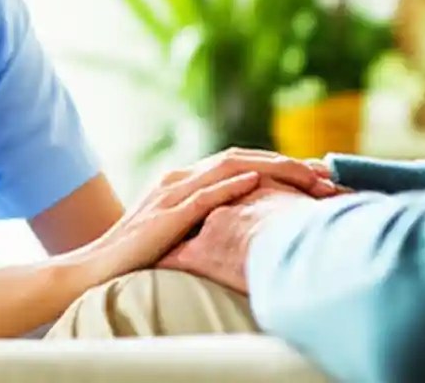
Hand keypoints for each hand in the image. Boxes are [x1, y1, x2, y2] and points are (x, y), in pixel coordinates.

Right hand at [82, 149, 338, 283]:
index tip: (318, 173)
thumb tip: (250, 221)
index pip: (242, 161)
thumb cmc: (141, 255)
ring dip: (272, 169)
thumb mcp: (181, 231)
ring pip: (230, 167)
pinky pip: (203, 194)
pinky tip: (256, 182)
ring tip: (306, 175)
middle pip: (243, 157)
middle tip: (328, 172)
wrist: (97, 267)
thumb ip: (208, 219)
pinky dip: (230, 186)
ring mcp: (173, 193)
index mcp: (186, 179)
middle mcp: (181, 177)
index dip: (281, 164)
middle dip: (288, 163)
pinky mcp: (166, 214)